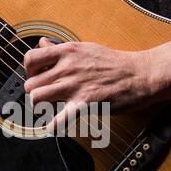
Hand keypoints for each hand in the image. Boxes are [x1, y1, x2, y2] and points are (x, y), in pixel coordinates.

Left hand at [22, 36, 156, 133]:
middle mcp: (67, 67)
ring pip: (36, 99)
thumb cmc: (114, 63)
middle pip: (30, 84)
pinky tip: (56, 126)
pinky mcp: (84, 104)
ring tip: (51, 110)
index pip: (30, 59)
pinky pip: (58, 120)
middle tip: (46, 97)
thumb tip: (42, 43)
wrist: (140, 75)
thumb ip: (60, 49)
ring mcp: (74, 86)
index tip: (39, 77)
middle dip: (35, 93)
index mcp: (66, 51)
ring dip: (41, 108)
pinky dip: (54, 126)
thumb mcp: (84, 48)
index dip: (30, 71)